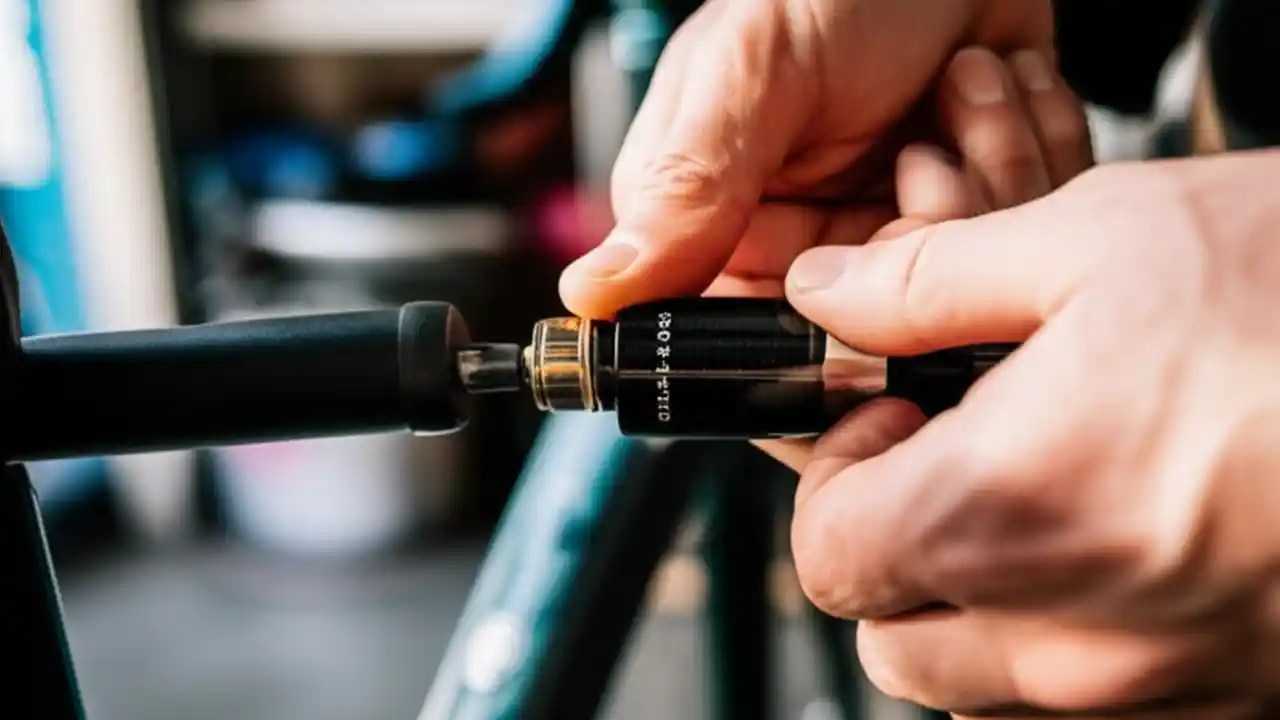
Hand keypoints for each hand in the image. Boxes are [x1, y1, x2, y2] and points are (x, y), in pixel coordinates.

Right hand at [558, 0, 1055, 317]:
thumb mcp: (752, 65)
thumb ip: (684, 183)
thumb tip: (590, 292)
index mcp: (714, 224)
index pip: (742, 340)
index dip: (809, 334)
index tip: (853, 274)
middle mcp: (803, 241)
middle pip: (866, 332)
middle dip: (916, 242)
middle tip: (922, 149)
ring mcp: (892, 230)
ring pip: (959, 295)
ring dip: (986, 182)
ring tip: (964, 85)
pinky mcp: (973, 212)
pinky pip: (1022, 245)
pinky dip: (1031, 157)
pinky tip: (998, 84)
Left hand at [786, 151, 1279, 716]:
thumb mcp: (1100, 241)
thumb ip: (928, 282)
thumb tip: (830, 293)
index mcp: (1012, 515)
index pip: (830, 557)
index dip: (835, 481)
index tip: (886, 422)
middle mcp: (1077, 636)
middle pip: (892, 640)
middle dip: (889, 553)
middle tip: (946, 460)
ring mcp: (1162, 692)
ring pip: (979, 691)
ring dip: (969, 607)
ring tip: (1034, 499)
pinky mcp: (1235, 702)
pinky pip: (1088, 708)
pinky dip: (1066, 641)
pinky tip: (1118, 546)